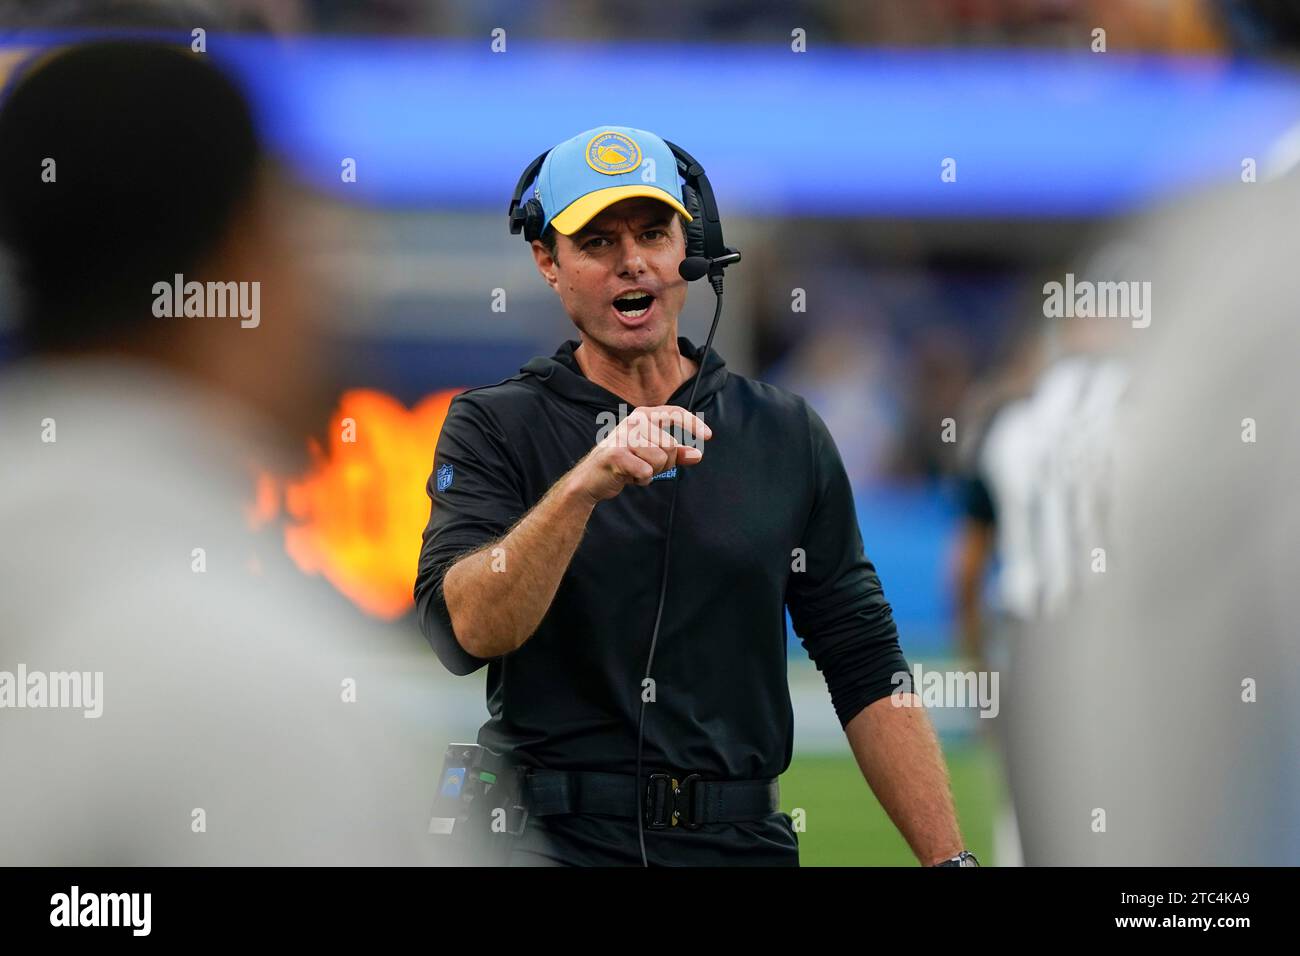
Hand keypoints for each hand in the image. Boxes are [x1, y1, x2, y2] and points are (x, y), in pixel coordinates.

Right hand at [569, 405, 712, 502]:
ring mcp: (624, 437)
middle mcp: (634, 421)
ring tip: (635, 470)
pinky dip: (641, 480)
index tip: (708, 436)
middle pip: (671, 446)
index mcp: (643, 416)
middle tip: (646, 466)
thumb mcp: (653, 456)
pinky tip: (628, 477)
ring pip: (660, 460)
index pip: (674, 413)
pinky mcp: (616, 454)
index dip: (693, 423)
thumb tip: (698, 454)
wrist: (592, 479)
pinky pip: (646, 472)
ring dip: (651, 472)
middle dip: (664, 464)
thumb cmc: (625, 464)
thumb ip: (676, 454)